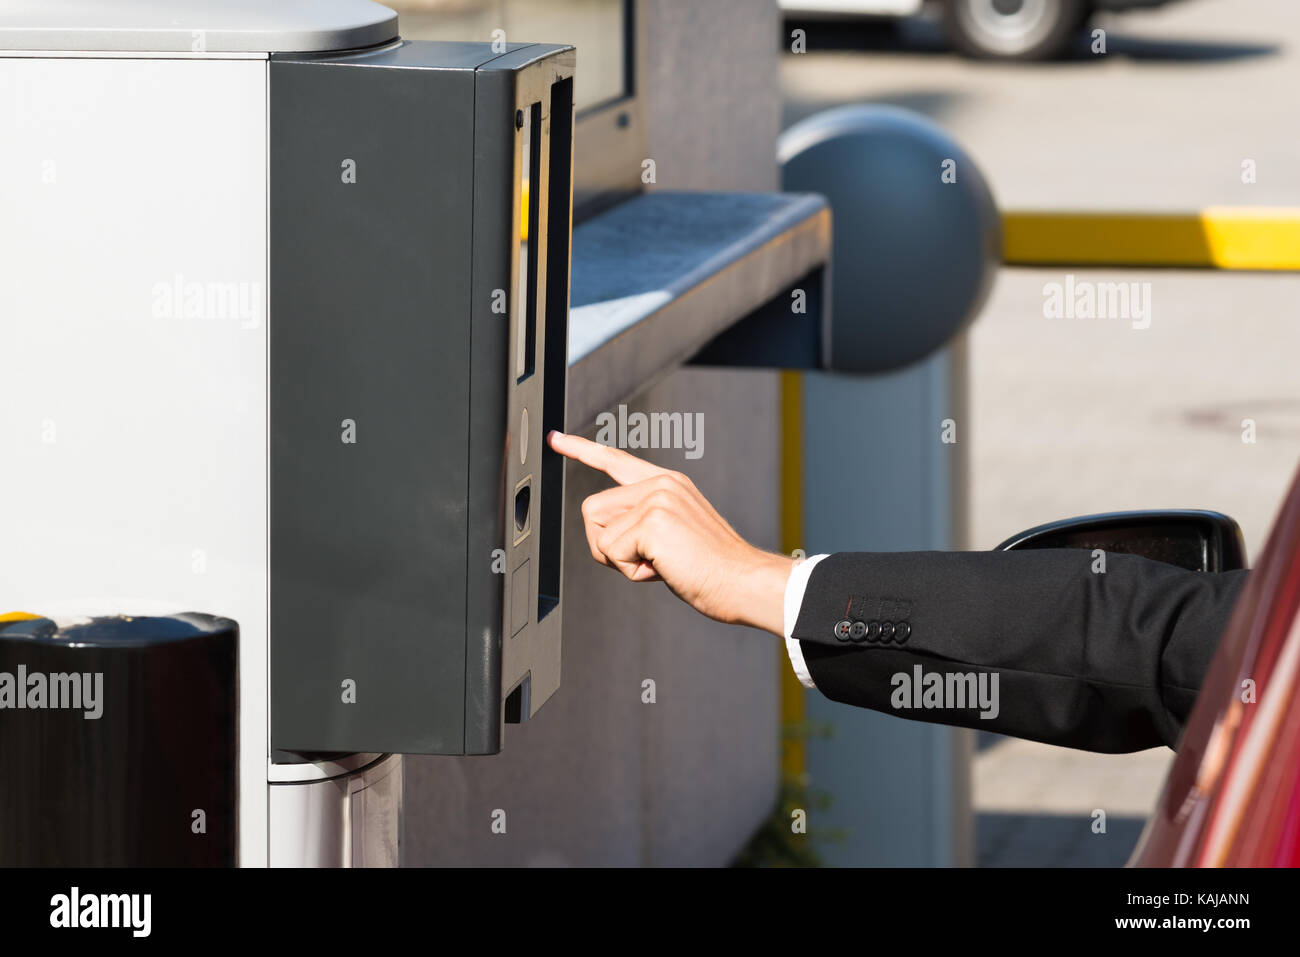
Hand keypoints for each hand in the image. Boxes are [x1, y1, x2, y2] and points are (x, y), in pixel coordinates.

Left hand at [547, 431, 793, 635]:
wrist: (743, 581)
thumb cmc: (713, 570)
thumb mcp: (674, 535)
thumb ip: (643, 523)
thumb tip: (609, 536)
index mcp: (668, 483)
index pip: (616, 461)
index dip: (581, 450)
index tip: (555, 439)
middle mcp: (661, 483)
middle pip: (593, 510)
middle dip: (611, 546)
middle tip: (652, 559)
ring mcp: (657, 498)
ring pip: (599, 534)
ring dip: (623, 561)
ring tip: (663, 562)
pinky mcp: (653, 519)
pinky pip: (612, 552)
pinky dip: (632, 572)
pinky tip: (665, 568)